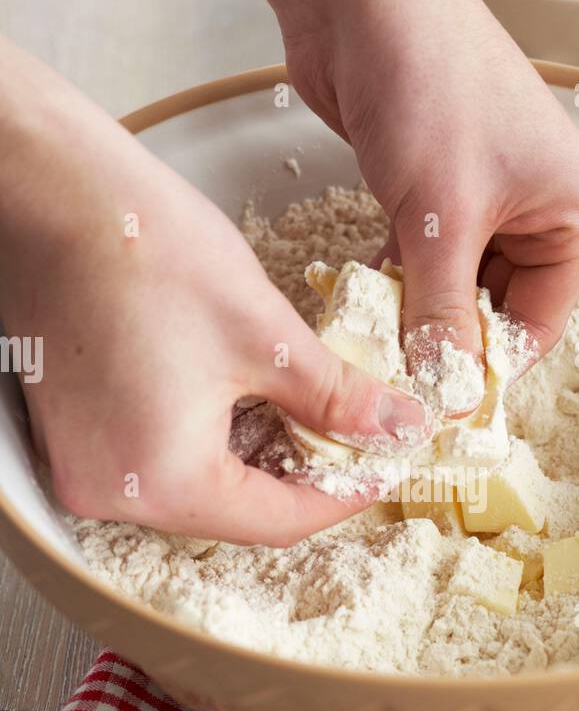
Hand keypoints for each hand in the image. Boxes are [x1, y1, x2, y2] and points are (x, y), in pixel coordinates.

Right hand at [0, 41, 426, 545]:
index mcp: (161, 481)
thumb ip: (337, 397)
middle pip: (233, 511)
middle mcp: (110, 491)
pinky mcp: (72, 432)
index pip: (277, 521)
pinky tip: (248, 400)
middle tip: (357, 437)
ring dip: (258, 456)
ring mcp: (82, 464)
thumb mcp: (264, 333)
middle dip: (303, 475)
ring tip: (311, 412)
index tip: (385, 464)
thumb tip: (398, 427)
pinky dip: (209, 440)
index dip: (344, 495)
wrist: (48, 189)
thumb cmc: (141, 249)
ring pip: (197, 486)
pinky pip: (158, 459)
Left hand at [164, 0, 578, 405]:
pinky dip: (395, 280)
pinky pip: (423, 256)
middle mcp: (539, 204)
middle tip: (397, 381)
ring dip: (414, 313)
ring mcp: (485, 193)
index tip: (440, 407)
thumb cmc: (426, 87)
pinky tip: (361, 303)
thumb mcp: (440, 219)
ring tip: (373, 346)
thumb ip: (442, 313)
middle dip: (446, 340)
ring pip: (453, 284)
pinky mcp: (433, 184)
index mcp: (575, 209)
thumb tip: (442, 392)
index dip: (490, 368)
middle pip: (496, 306)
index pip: (541, 321)